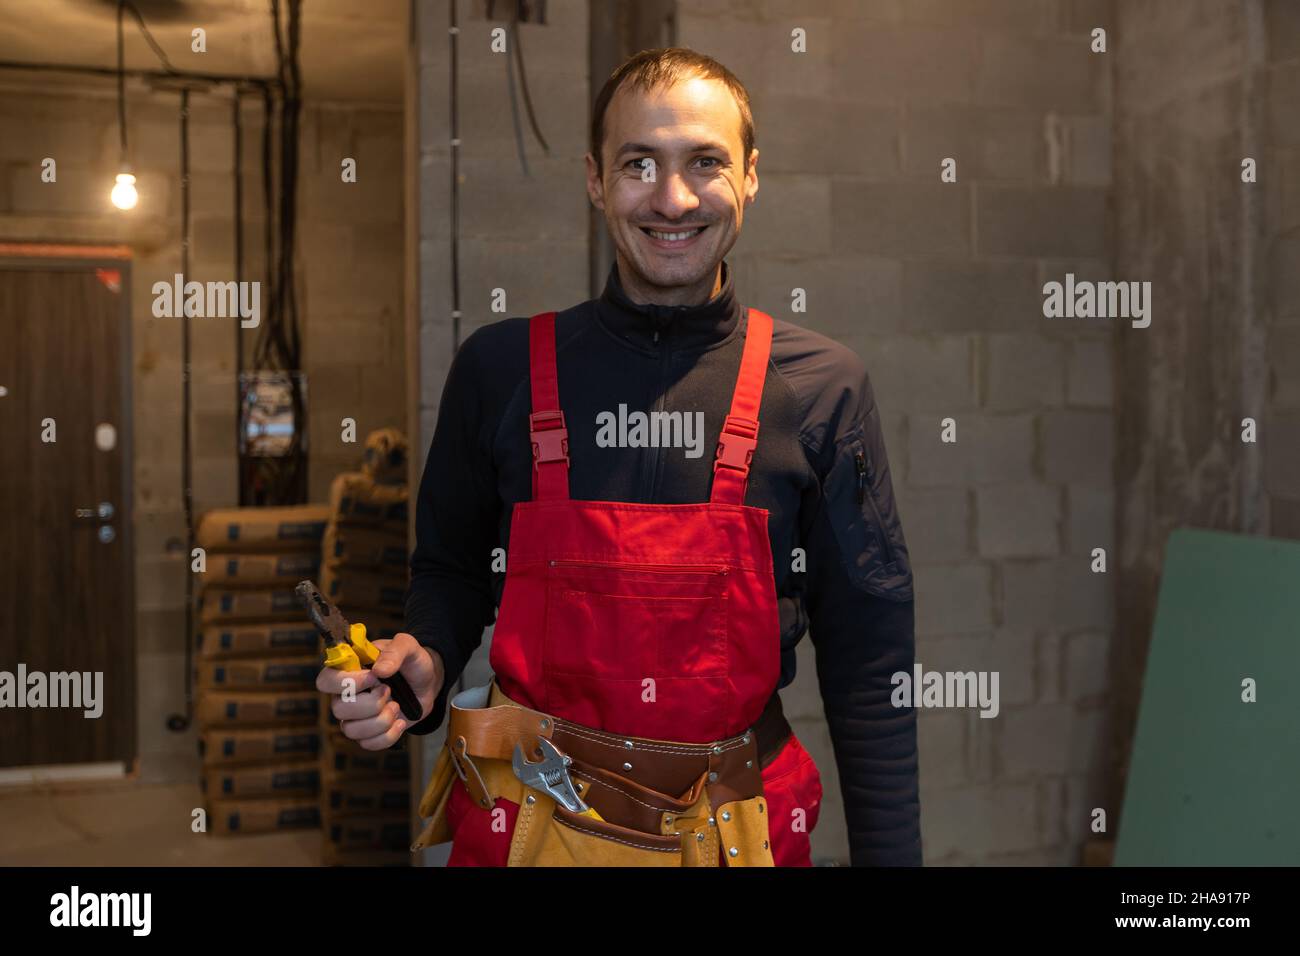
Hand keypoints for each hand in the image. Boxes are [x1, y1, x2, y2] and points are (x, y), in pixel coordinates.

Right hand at [315, 634, 444, 749]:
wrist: (427, 683)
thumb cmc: (412, 662)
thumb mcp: (408, 646)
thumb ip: (395, 651)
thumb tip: (379, 670)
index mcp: (349, 670)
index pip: (325, 681)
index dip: (345, 683)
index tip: (373, 678)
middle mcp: (346, 695)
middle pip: (338, 709)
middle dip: (371, 703)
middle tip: (389, 691)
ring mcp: (356, 716)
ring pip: (351, 730)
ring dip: (380, 720)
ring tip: (396, 706)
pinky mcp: (369, 733)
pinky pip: (367, 744)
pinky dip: (388, 735)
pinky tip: (400, 721)